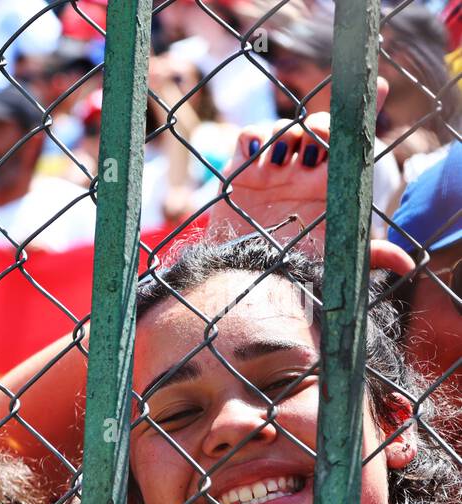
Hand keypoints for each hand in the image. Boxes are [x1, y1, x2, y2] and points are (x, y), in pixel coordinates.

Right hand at [206, 81, 411, 275]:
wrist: (245, 270)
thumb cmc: (292, 262)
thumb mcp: (331, 258)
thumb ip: (367, 253)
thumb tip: (406, 264)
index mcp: (330, 182)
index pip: (353, 141)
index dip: (367, 110)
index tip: (378, 87)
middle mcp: (304, 168)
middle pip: (319, 126)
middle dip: (320, 128)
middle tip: (313, 152)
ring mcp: (273, 165)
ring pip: (285, 127)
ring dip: (285, 136)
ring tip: (278, 164)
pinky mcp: (242, 169)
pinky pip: (248, 136)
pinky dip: (252, 138)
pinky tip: (254, 156)